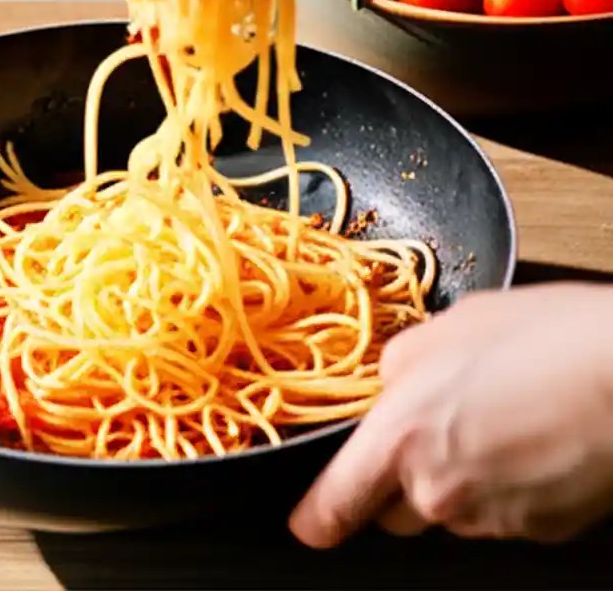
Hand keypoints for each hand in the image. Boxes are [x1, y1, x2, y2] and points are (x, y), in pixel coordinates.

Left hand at [288, 282, 612, 546]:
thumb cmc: (550, 339)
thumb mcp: (450, 327)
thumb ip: (402, 364)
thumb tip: (393, 383)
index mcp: (399, 440)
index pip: (336, 504)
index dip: (318, 516)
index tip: (310, 521)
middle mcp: (438, 492)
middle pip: (397, 509)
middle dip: (406, 479)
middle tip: (444, 431)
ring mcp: (493, 519)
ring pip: (455, 511)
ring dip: (466, 479)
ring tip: (509, 421)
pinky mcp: (542, 531)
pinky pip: (507, 515)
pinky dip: (514, 488)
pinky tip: (541, 441)